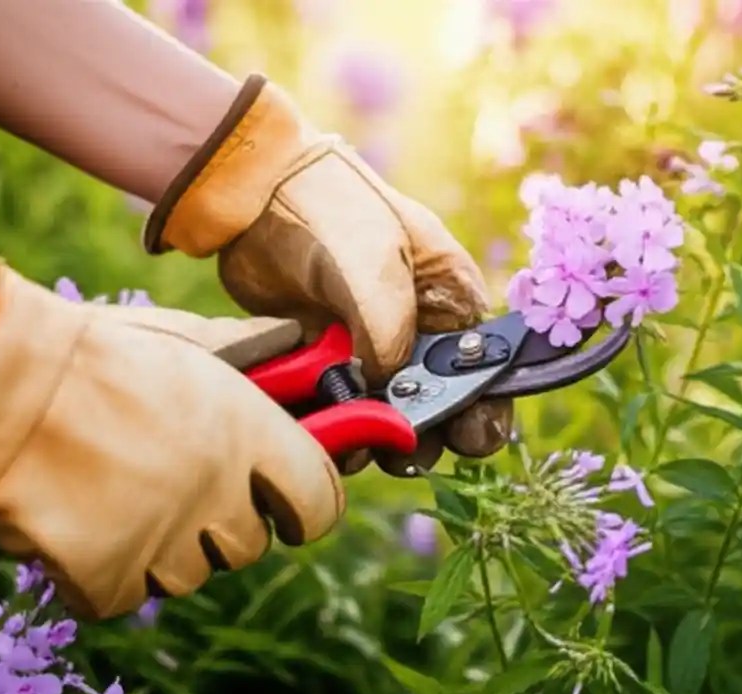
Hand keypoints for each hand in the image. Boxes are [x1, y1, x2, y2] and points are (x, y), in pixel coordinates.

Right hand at [0, 254, 342, 619]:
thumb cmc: (94, 353)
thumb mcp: (186, 337)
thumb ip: (251, 350)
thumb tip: (298, 345)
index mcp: (248, 432)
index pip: (320, 501)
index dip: (306, 506)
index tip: (288, 505)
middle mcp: (218, 490)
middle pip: (248, 545)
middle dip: (221, 524)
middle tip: (176, 485)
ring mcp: (164, 538)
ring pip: (188, 574)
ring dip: (161, 549)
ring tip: (117, 496)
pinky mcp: (107, 573)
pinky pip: (124, 597)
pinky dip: (103, 576)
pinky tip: (80, 529)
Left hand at [142, 74, 512, 474]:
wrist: (257, 193)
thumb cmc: (334, 211)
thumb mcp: (376, 268)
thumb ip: (390, 335)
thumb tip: (380, 391)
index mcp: (450, 299)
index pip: (482, 367)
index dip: (484, 408)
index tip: (471, 439)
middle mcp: (416, 331)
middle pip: (437, 403)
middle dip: (428, 434)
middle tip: (409, 453)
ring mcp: (368, 347)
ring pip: (383, 413)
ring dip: (375, 437)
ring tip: (359, 447)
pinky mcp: (323, 359)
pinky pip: (336, 407)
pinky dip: (332, 426)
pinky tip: (324, 433)